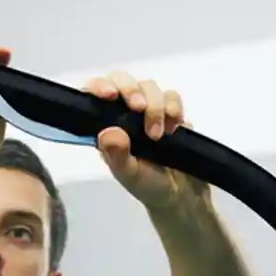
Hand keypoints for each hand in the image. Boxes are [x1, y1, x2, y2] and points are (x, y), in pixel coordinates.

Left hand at [85, 71, 208, 213]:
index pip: (94, 95)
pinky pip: (172, 96)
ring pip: (149, 86)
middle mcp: (124, 115)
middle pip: (122, 80)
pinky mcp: (170, 112)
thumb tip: (108, 132)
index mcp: (106, 127)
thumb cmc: (148, 186)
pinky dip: (174, 108)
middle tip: (138, 108)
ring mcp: (148, 111)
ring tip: (158, 136)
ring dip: (155, 107)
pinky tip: (174, 127)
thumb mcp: (128, 175)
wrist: (182, 195)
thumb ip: (116, 155)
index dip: (98, 86)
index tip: (108, 94)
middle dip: (131, 89)